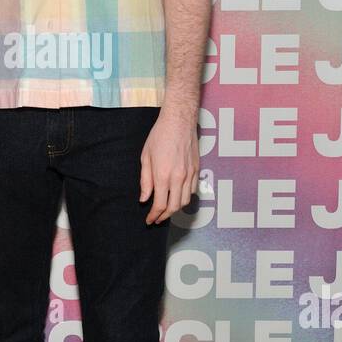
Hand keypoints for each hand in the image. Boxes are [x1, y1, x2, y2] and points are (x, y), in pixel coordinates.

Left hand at [139, 107, 199, 223]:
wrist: (179, 121)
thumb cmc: (159, 136)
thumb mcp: (146, 157)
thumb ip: (145, 180)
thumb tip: (144, 199)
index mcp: (163, 175)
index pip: (160, 204)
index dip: (154, 215)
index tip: (149, 220)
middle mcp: (178, 177)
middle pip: (174, 207)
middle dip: (164, 216)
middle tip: (157, 218)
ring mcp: (190, 174)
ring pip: (185, 201)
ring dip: (176, 209)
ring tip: (167, 209)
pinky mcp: (197, 169)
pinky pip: (192, 190)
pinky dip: (185, 197)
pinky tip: (177, 196)